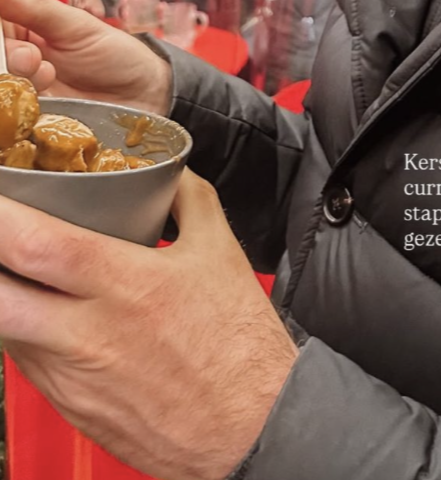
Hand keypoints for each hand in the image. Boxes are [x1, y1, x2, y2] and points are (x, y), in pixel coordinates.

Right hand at [0, 0, 170, 114]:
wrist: (143, 96)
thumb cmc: (114, 54)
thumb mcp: (74, 24)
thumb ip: (31, 5)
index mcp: (22, 27)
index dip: (0, 31)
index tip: (16, 35)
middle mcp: (14, 58)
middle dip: (8, 55)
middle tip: (31, 57)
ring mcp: (20, 89)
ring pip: (1, 83)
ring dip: (18, 79)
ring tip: (49, 76)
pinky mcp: (28, 118)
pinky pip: (10, 114)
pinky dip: (23, 106)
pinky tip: (48, 97)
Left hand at [0, 171, 296, 479]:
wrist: (254, 427)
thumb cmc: (240, 345)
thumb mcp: (220, 250)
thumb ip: (188, 199)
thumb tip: (166, 173)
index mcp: (125, 285)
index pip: (34, 245)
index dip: (0, 217)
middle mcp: (88, 336)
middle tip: (0, 236)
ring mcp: (73, 379)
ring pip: (4, 332)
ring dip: (5, 297)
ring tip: (23, 271)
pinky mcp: (71, 410)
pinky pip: (28, 364)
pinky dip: (26, 333)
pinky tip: (50, 315)